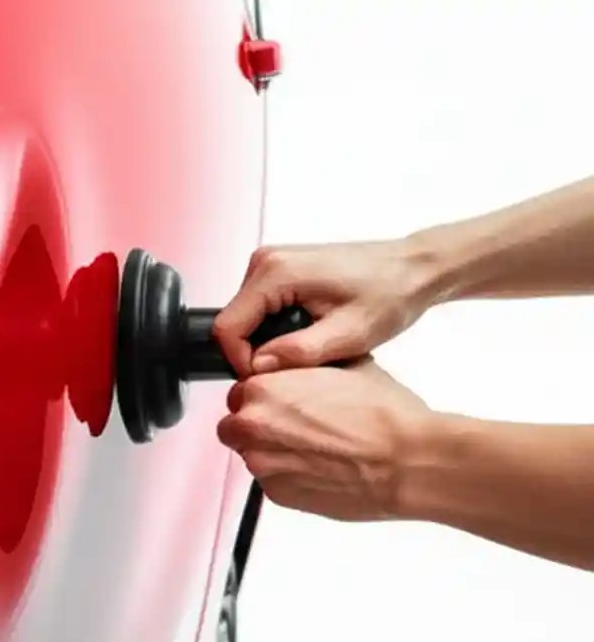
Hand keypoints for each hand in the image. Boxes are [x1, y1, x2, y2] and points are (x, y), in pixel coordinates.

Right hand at [213, 240, 436, 375]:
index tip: (274, 380)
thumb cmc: (389, 296)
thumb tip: (257, 368)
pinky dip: (276, 328)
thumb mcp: (349, 334)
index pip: (228, 328)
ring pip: (246, 318)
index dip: (242, 362)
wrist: (412, 269)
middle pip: (235, 323)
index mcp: (275, 273)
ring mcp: (270, 262)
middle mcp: (264, 261)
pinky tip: (309, 334)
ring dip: (268, 342)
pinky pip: (260, 308)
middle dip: (257, 353)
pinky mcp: (278, 268)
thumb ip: (299, 352)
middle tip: (299, 368)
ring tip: (310, 350)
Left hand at [217, 358, 431, 520]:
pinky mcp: (278, 496)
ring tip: (317, 452)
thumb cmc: (383, 414)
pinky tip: (323, 471)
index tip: (284, 404)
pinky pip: (273, 483)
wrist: (407, 462)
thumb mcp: (344, 365)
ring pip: (254, 457)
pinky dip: (290, 477)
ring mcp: (262, 465)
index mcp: (263, 389)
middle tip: (297, 430)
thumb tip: (296, 369)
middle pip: (236, 427)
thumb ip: (305, 368)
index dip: (264, 398)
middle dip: (260, 428)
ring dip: (274, 454)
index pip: (241, 392)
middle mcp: (252, 428)